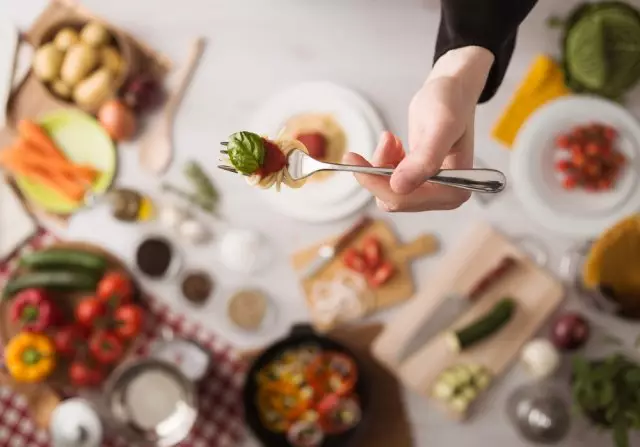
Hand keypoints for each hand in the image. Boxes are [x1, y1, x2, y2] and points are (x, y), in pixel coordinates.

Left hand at [344, 46, 493, 211]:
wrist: (450, 92)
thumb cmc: (450, 103)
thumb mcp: (440, 126)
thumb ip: (424, 158)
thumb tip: (399, 186)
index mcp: (455, 190)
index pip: (406, 199)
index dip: (377, 183)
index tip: (353, 161)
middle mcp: (445, 197)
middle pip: (395, 199)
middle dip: (378, 172)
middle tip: (373, 144)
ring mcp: (432, 191)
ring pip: (388, 191)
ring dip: (382, 164)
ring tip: (391, 138)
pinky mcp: (419, 182)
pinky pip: (390, 183)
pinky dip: (385, 163)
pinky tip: (394, 144)